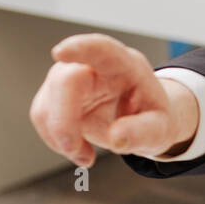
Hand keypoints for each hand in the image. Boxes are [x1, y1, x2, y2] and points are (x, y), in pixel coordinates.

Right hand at [28, 33, 195, 167]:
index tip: (60, 52)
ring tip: (86, 156)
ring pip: (47, 104)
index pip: (102, 49)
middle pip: (65, 81)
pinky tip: (79, 150)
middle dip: (63, 120)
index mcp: (125, 66)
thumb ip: (143, 132)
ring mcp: (69, 79)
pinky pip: (43, 118)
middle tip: (73, 149)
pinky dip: (56, 141)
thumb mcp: (161, 128)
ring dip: (60, 137)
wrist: (143, 120)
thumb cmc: (152, 117)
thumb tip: (117, 138)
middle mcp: (93, 67)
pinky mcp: (55, 96)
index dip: (81, 48)